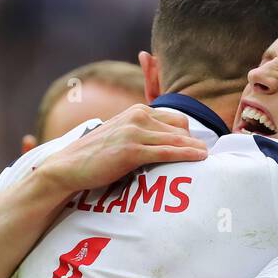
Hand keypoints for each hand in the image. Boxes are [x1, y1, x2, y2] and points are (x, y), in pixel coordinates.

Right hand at [36, 104, 207, 194]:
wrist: (70, 166)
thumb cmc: (97, 156)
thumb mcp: (122, 136)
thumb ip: (141, 134)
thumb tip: (162, 143)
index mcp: (137, 111)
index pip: (175, 119)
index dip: (188, 135)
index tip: (196, 148)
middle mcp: (137, 117)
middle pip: (180, 128)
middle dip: (193, 143)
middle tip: (204, 157)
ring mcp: (135, 133)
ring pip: (177, 140)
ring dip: (195, 150)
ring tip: (207, 159)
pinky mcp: (132, 151)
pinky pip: (168, 152)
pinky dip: (186, 155)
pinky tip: (200, 159)